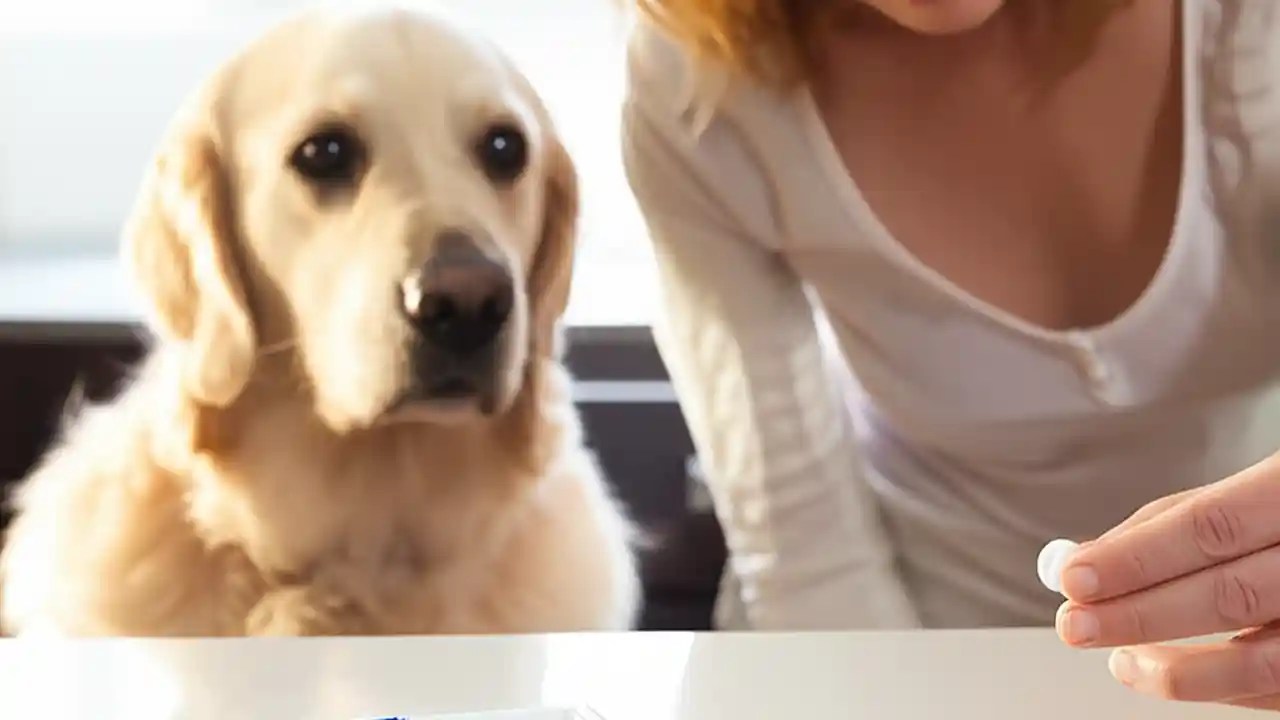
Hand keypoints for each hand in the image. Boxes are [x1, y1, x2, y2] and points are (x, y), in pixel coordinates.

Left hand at [1053, 454, 1279, 710]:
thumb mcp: (1259, 485)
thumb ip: (1180, 517)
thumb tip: (1093, 556)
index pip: (1210, 526)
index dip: (1137, 556)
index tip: (1073, 576)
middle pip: (1230, 595)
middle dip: (1140, 615)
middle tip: (1075, 624)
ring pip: (1263, 661)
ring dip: (1177, 669)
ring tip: (1118, 659)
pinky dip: (1220, 687)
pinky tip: (1171, 669)